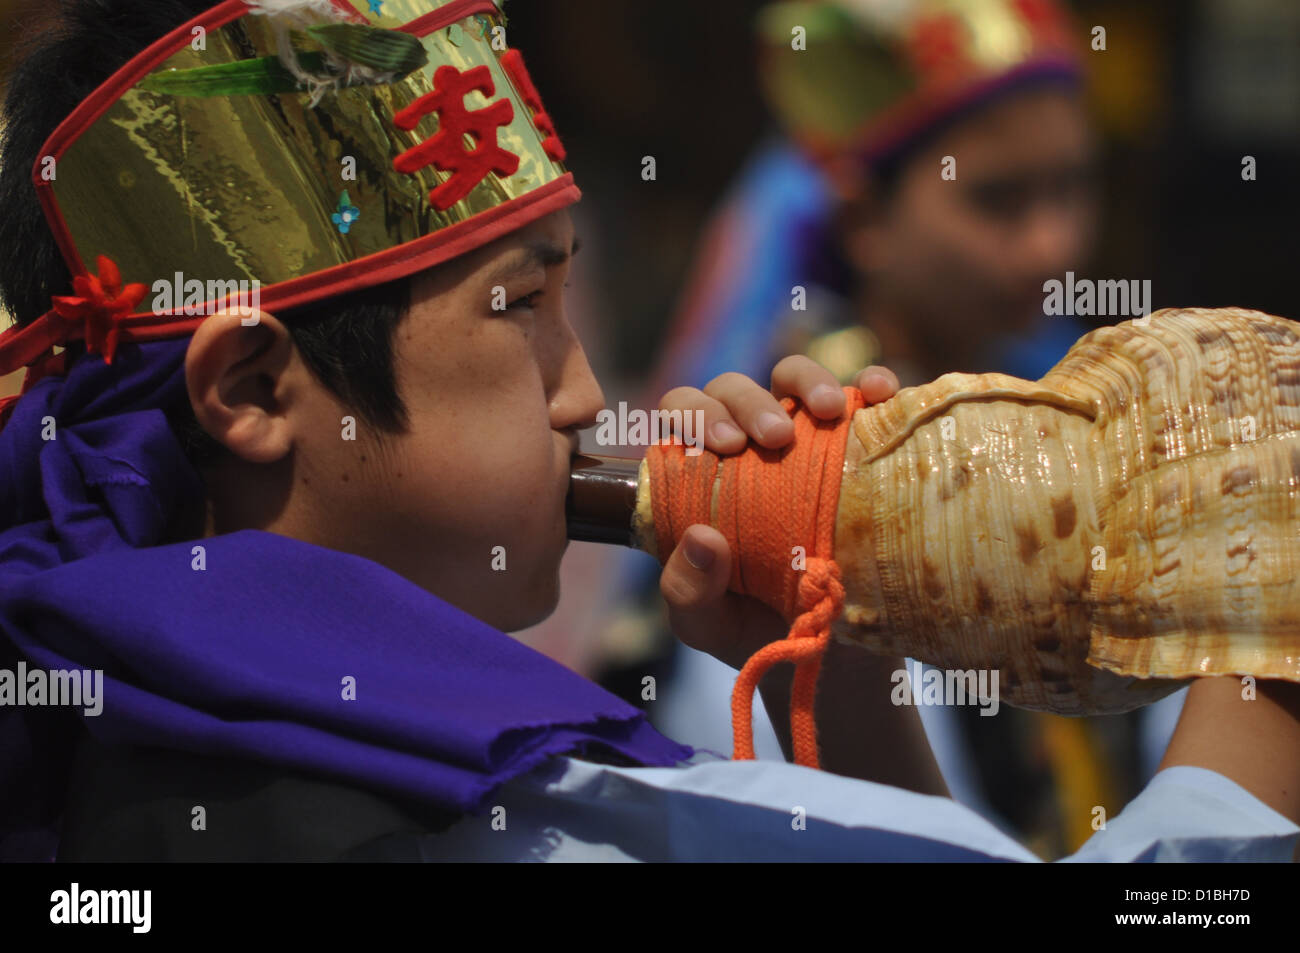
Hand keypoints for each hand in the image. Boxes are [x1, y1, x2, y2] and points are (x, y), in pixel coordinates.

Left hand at [656, 358, 898, 669]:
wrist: (831, 658)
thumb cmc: (752, 631)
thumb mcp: (707, 624)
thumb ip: (687, 590)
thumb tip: (702, 538)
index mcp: (699, 475)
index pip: (683, 414)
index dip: (695, 413)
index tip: (724, 446)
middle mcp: (747, 447)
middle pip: (733, 389)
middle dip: (749, 401)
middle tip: (774, 438)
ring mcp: (804, 442)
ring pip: (793, 379)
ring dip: (808, 381)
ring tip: (831, 412)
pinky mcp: (858, 447)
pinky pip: (865, 399)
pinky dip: (873, 384)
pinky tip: (883, 392)